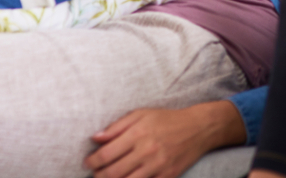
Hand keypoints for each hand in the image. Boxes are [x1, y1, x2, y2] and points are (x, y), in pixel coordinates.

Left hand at [85, 102, 245, 177]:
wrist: (198, 128)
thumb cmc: (167, 119)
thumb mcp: (141, 114)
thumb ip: (117, 126)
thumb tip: (95, 137)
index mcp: (138, 134)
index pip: (106, 154)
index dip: (92, 161)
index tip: (88, 162)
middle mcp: (146, 151)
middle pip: (113, 172)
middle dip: (99, 175)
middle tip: (95, 174)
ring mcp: (157, 166)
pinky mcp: (167, 176)